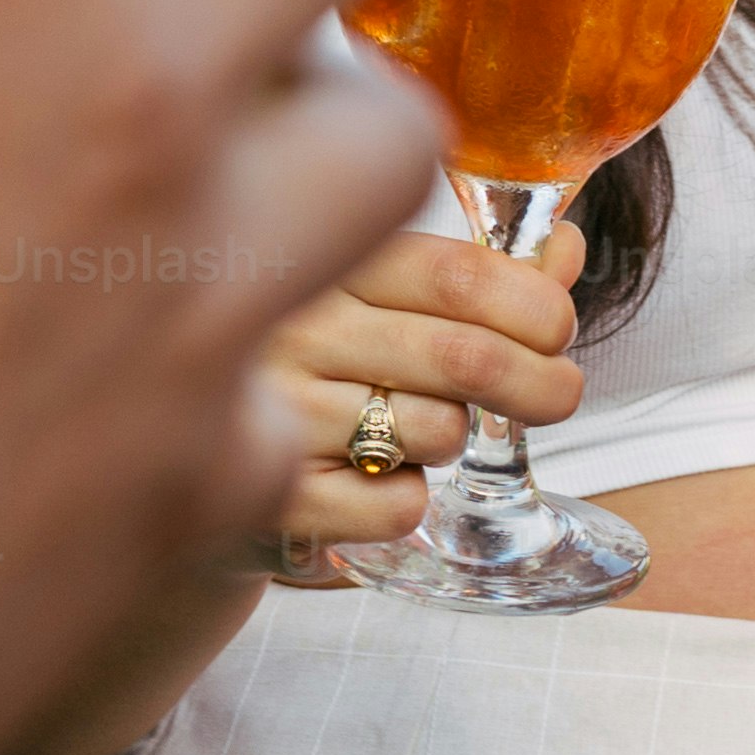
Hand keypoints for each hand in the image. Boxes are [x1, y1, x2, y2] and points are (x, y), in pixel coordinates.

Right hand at [262, 213, 586, 559]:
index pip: (456, 272)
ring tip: (409, 430)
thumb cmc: (314, 365)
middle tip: (559, 394)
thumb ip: (477, 272)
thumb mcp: (382, 298)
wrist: (188, 462)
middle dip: (538, 381)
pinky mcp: (268, 501)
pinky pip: (396, 505)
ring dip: (450, 438)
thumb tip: (566, 249)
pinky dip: (409, 499)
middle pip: (463, 356)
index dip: (533, 303)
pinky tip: (371, 478)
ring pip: (434, 432)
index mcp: (325, 259)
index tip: (559, 328)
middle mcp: (292, 326)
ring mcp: (272, 413)